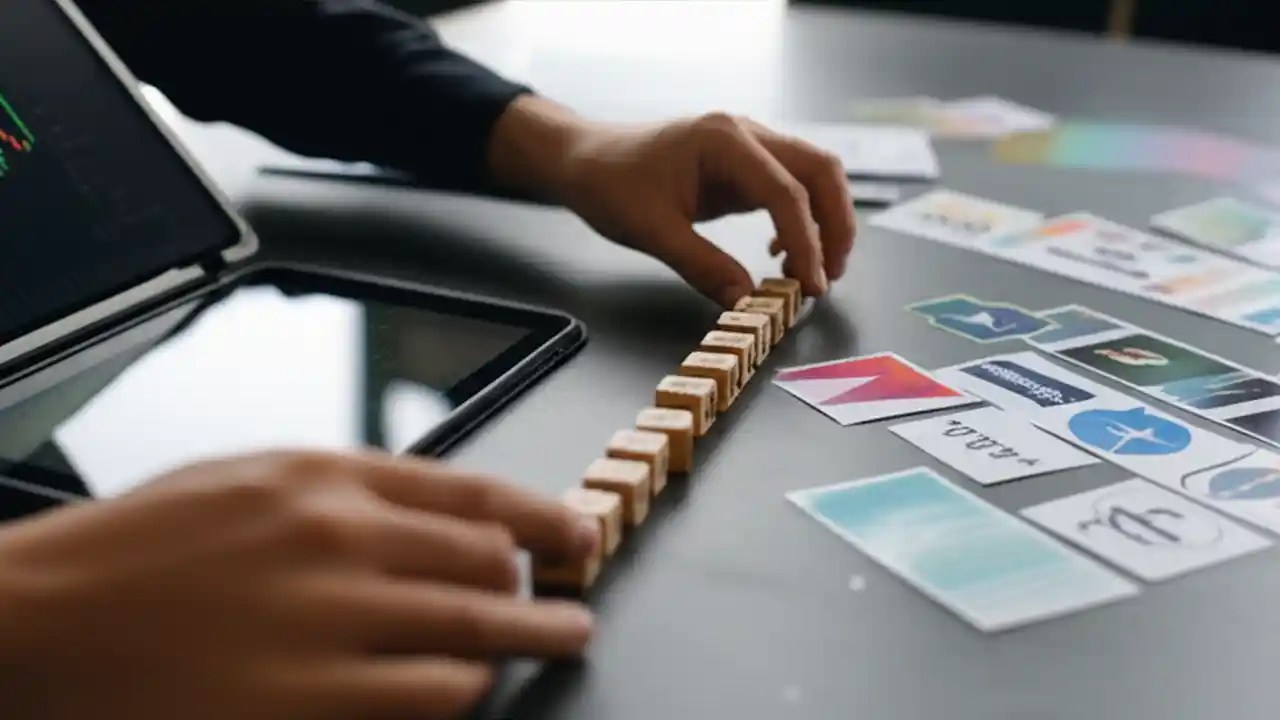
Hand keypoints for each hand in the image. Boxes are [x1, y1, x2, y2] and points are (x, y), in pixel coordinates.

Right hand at [0, 450, 597, 719]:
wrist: (44, 619)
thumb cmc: (136, 550)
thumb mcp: (246, 481)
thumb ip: (345, 491)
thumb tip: (436, 514)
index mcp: (324, 477)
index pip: (472, 493)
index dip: (543, 514)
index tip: (576, 532)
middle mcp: (340, 541)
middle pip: (488, 561)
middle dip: (544, 583)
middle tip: (573, 597)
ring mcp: (330, 623)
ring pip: (476, 629)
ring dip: (528, 638)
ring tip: (558, 639)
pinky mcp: (314, 702)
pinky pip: (432, 695)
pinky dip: (466, 688)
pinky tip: (474, 685)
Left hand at [489, 96, 855, 307]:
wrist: (586, 160)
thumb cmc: (610, 184)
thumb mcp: (652, 232)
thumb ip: (703, 266)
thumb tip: (746, 302)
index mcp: (722, 141)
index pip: (786, 190)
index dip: (807, 240)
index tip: (810, 284)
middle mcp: (744, 134)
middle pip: (819, 170)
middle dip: (836, 224)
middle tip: (828, 277)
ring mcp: (748, 146)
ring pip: (813, 176)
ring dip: (825, 221)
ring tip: (811, 272)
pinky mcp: (744, 165)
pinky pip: (790, 187)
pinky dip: (800, 220)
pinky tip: (779, 254)